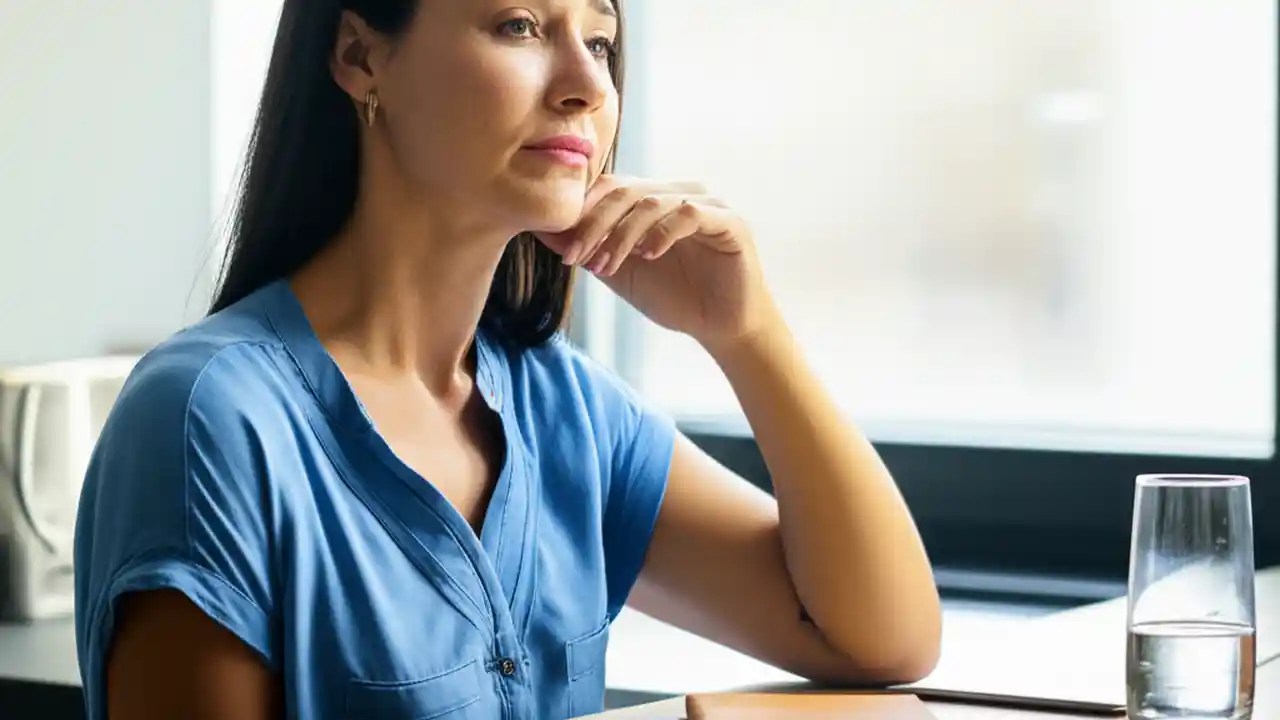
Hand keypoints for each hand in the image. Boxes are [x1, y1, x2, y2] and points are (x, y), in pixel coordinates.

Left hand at [535, 175, 778, 352]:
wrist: (722, 327)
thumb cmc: (674, 298)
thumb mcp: (619, 272)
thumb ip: (589, 247)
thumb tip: (541, 228)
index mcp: (653, 199)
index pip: (610, 187)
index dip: (582, 213)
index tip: (564, 251)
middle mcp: (679, 192)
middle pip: (625, 190)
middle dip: (594, 224)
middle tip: (576, 257)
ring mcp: (706, 203)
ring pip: (651, 202)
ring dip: (621, 235)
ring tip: (607, 266)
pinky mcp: (728, 221)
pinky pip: (689, 213)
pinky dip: (661, 233)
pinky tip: (648, 257)